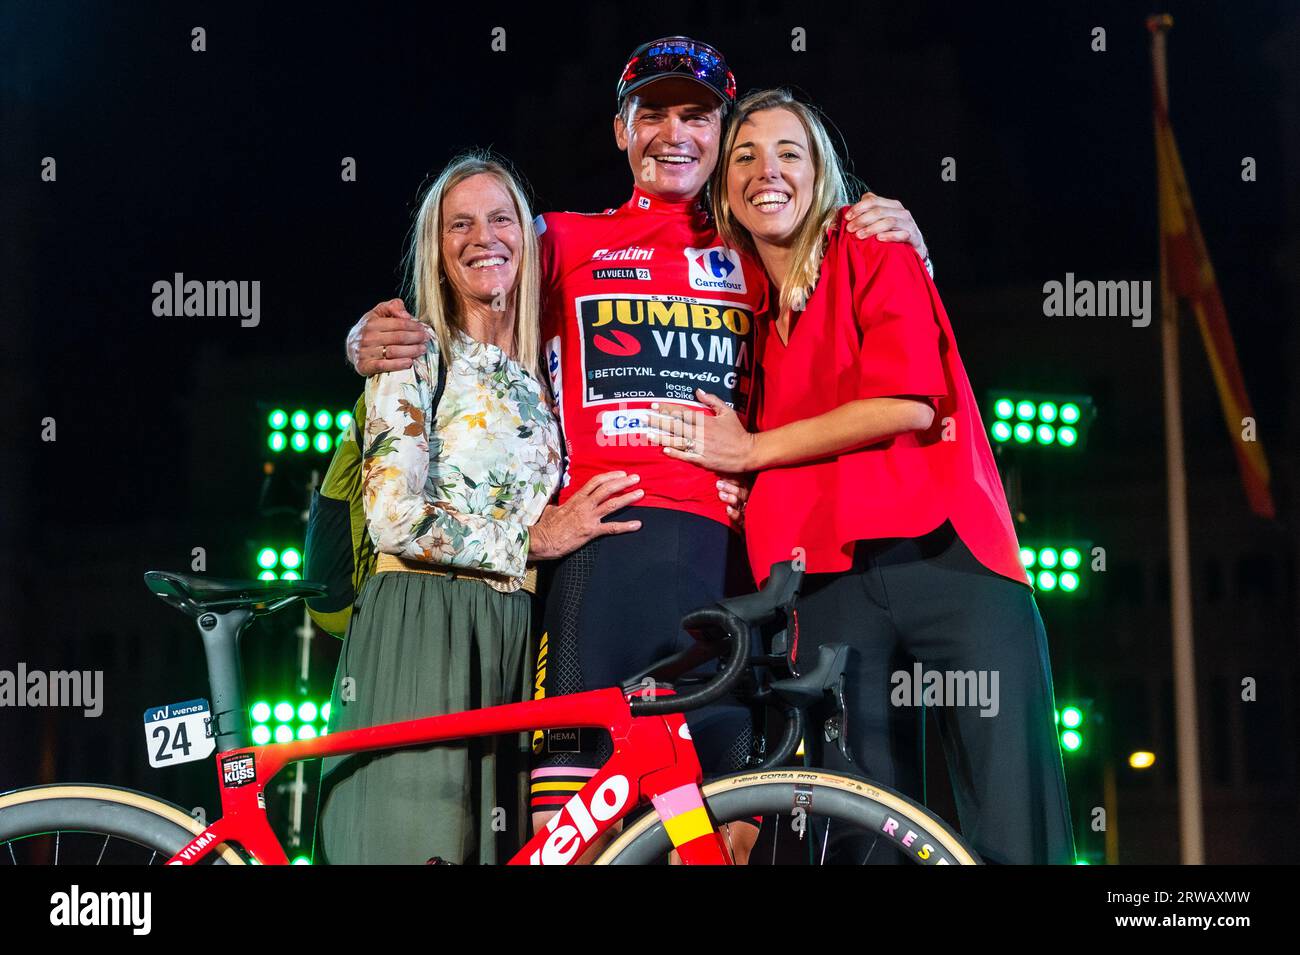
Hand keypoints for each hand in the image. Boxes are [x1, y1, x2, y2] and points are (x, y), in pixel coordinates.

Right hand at [347, 298, 429, 374]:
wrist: (351, 346)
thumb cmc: (370, 329)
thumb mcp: (378, 312)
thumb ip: (392, 306)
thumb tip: (406, 315)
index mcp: (372, 323)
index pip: (398, 324)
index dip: (414, 327)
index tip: (424, 329)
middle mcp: (368, 337)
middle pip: (398, 338)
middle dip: (416, 338)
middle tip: (426, 340)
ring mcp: (365, 352)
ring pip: (393, 352)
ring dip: (411, 351)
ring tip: (422, 350)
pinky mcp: (364, 366)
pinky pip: (384, 366)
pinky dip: (398, 365)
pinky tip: (409, 362)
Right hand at [528, 472, 643, 558]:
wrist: (543, 541)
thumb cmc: (545, 527)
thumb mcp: (551, 510)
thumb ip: (557, 506)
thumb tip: (555, 506)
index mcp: (576, 498)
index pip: (595, 482)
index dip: (610, 476)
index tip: (621, 474)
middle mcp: (584, 505)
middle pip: (607, 489)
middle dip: (623, 482)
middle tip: (636, 478)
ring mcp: (589, 518)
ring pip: (612, 504)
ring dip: (628, 498)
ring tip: (640, 493)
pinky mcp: (591, 532)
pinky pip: (612, 528)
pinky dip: (626, 526)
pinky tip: (637, 524)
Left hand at [644, 389, 756, 473]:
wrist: (746, 452)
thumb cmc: (737, 431)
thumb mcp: (727, 412)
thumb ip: (712, 400)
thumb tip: (698, 390)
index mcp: (705, 421)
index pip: (681, 412)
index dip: (666, 409)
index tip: (654, 405)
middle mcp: (700, 433)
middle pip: (675, 426)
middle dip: (658, 421)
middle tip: (643, 418)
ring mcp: (700, 447)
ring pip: (677, 441)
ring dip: (662, 438)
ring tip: (648, 434)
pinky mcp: (702, 460)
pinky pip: (686, 456)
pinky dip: (675, 453)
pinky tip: (664, 451)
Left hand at [717, 477, 749, 528]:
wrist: (753, 534)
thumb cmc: (741, 513)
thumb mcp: (740, 498)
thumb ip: (732, 488)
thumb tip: (719, 476)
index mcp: (751, 493)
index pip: (743, 483)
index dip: (733, 478)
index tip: (722, 475)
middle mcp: (752, 502)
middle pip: (743, 492)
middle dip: (730, 487)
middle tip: (718, 484)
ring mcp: (750, 513)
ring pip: (742, 504)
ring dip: (731, 498)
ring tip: (721, 495)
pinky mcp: (747, 525)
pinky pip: (741, 519)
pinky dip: (735, 514)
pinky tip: (728, 509)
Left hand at [843, 192, 926, 259]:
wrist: (913, 250)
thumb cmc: (892, 236)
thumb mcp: (879, 223)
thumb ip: (867, 215)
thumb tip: (847, 212)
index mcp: (891, 205)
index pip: (872, 200)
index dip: (858, 208)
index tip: (847, 218)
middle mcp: (900, 212)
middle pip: (879, 210)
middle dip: (862, 219)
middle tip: (850, 229)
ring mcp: (908, 223)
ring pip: (889, 221)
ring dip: (872, 228)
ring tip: (859, 235)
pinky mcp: (914, 236)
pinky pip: (902, 234)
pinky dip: (890, 236)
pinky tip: (879, 239)